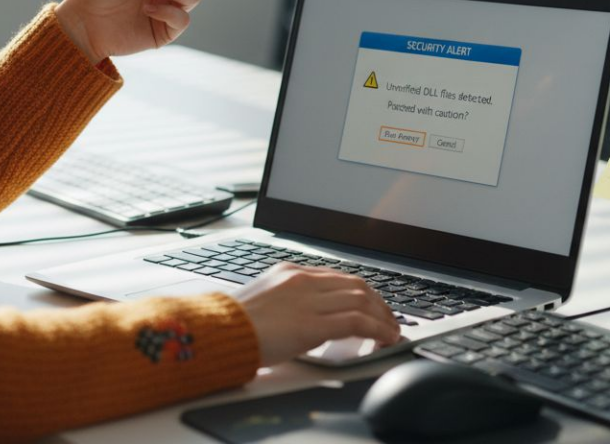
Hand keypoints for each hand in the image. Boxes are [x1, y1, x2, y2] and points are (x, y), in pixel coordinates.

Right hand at [234, 263, 400, 366]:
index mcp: (289, 272)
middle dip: (378, 303)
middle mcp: (302, 280)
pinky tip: (385, 338)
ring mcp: (309, 299)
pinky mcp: (312, 323)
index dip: (361, 292)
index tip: (371, 306)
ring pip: (362, 300)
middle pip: (356, 285)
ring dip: (383, 317)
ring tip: (391, 332)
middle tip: (388, 319)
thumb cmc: (231, 324)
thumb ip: (285, 302)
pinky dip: (377, 329)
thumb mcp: (261, 301)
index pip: (337, 277)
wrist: (218, 333)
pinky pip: (358, 322)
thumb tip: (302, 317)